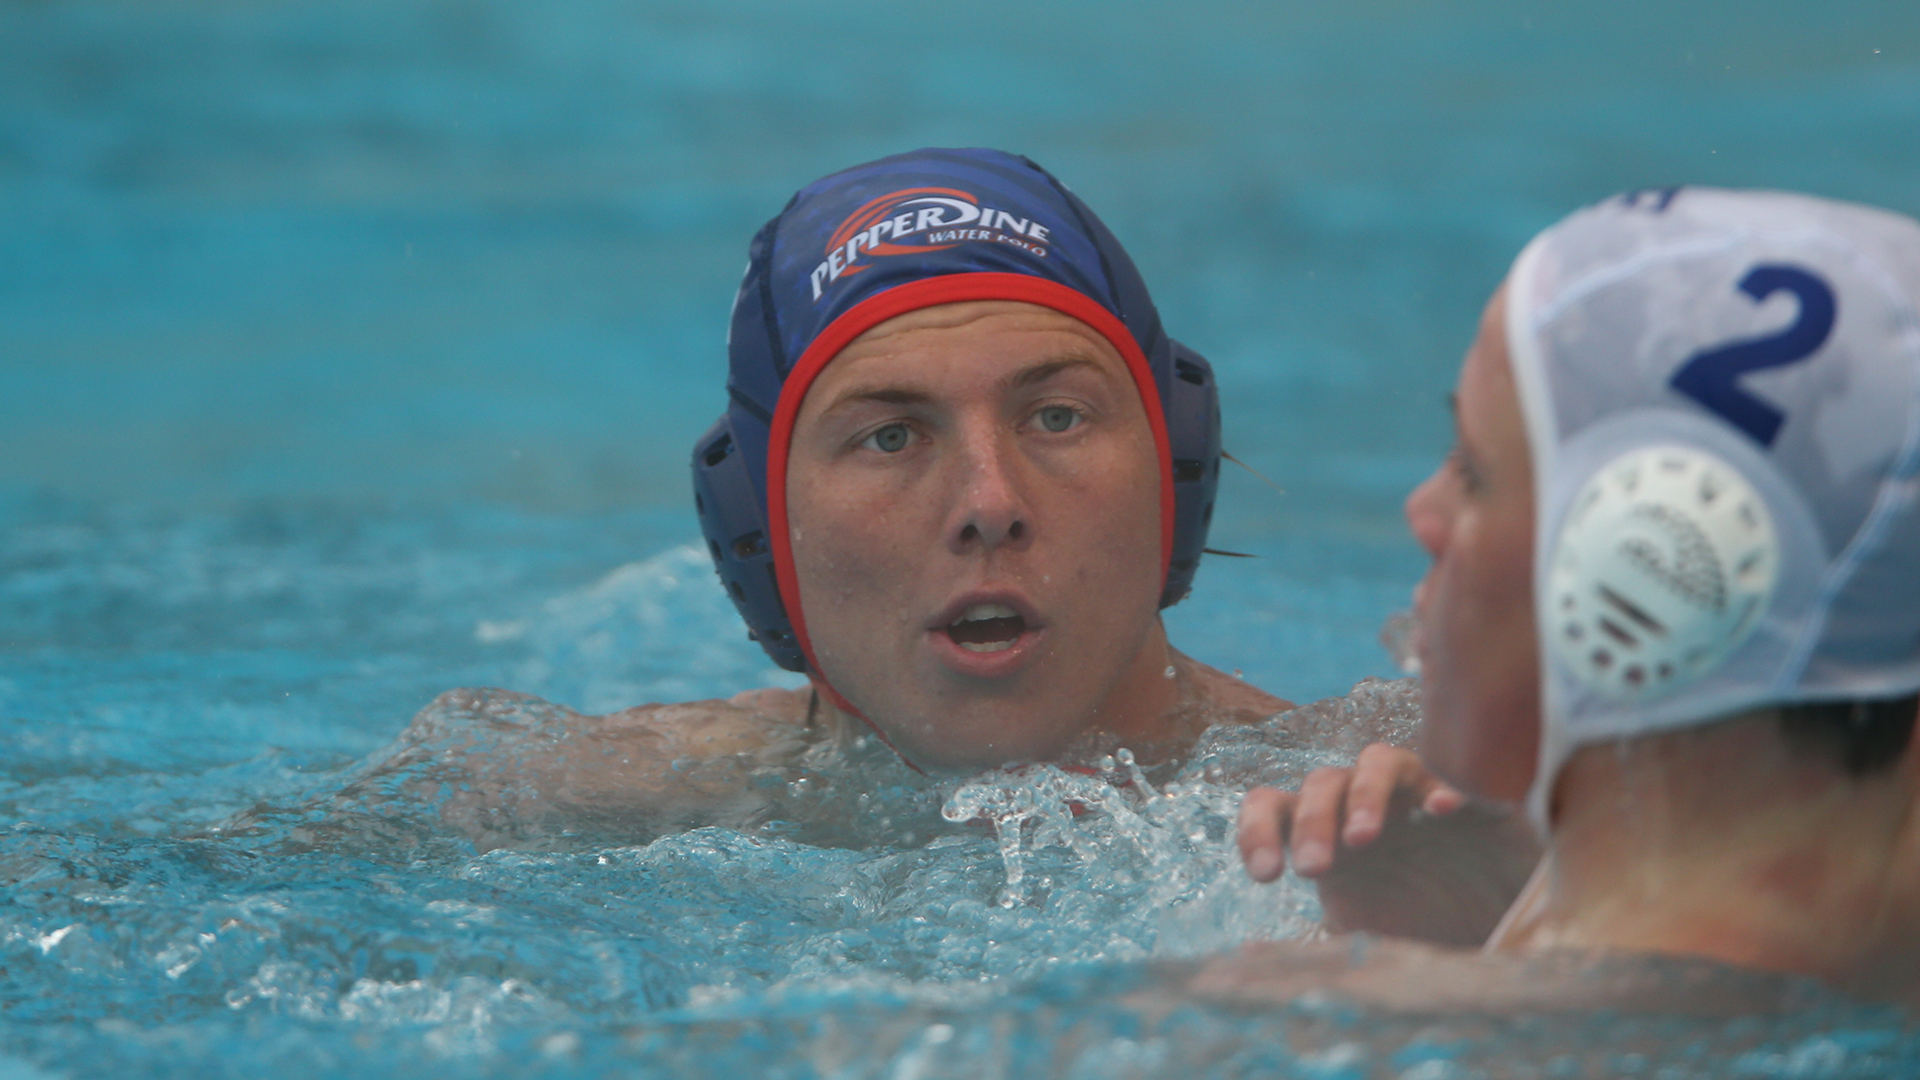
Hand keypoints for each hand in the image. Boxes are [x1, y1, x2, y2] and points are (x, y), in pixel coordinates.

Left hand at [1236, 743, 1539, 945]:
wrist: (1499, 927)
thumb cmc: (1417, 928)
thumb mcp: (1359, 941)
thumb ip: (1309, 948)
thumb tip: (1245, 957)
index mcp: (1326, 837)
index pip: (1272, 807)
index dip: (1258, 831)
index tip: (1266, 876)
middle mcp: (1363, 807)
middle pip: (1321, 784)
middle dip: (1311, 822)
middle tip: (1314, 869)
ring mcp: (1415, 796)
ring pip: (1376, 761)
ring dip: (1363, 793)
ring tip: (1362, 837)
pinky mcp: (1471, 802)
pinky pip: (1452, 777)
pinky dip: (1443, 787)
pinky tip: (1443, 810)